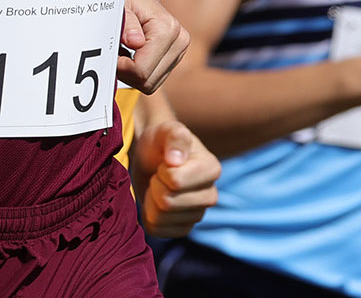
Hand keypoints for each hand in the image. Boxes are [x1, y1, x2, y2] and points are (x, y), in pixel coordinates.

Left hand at [118, 0, 187, 92]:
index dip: (120, 67)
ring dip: (132, 72)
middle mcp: (179, 40)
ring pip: (151, 83)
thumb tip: (135, 42)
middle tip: (113, 52)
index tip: (109, 53)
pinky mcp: (175, 55)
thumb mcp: (119, 2)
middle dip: (126, 72)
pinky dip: (138, 70)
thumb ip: (126, 23)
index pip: (141, 71)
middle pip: (148, 82)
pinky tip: (130, 53)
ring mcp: (179, 49)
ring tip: (121, 50)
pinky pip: (153, 78)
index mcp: (168, 29)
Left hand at [131, 118, 219, 236]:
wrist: (151, 155)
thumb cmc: (161, 140)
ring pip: (160, 218)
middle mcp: (210, 195)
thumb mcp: (166, 130)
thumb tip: (175, 160)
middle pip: (167, 203)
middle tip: (158, 174)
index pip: (176, 182)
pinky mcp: (182, 228)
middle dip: (154, 186)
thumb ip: (175, 136)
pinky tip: (154, 201)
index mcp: (212, 170)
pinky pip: (157, 231)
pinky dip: (148, 215)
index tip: (164, 162)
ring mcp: (197, 214)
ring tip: (157, 186)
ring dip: (150, 200)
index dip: (162, 171)